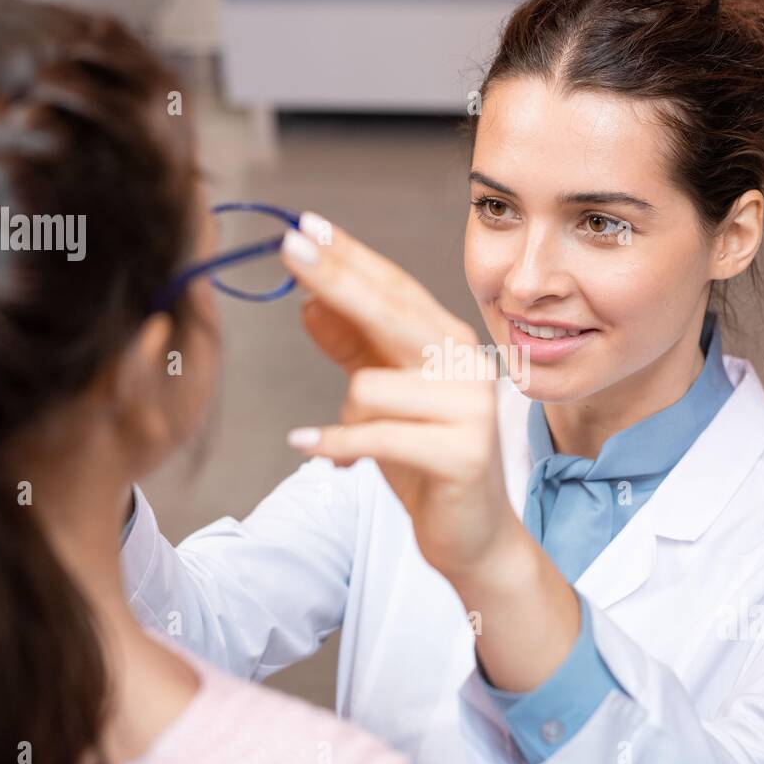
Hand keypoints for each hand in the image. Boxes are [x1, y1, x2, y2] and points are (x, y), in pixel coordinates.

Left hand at [278, 213, 522, 584]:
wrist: (475, 536)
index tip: (304, 227)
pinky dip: (336, 445)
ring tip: (357, 447)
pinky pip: (376, 436)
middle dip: (336, 278)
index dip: (349, 258)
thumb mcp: (382, 400)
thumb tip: (309, 302)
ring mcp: (470, 407)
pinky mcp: (464, 453)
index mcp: (449, 343)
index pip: (393, 289)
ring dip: (347, 420)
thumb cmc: (427, 461)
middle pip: (390, 312)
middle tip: (289, 245)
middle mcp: (466, 365)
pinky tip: (307, 444)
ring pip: (371, 386)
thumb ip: (353, 349)